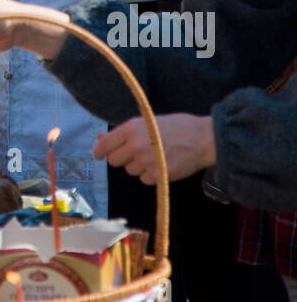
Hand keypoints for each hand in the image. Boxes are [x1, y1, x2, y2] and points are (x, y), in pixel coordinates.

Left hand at [93, 113, 215, 184]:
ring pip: (130, 170)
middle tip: (135, 152)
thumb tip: (100, 139)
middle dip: (122, 158)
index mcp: (132, 128)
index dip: (99, 151)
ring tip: (155, 154)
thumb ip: (124, 132)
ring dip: (138, 166)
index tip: (98, 154)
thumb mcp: (147, 122)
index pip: (104, 145)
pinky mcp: (158, 175)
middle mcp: (136, 145)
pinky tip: (162, 164)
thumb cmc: (176, 126)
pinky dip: (150, 175)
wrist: (203, 138)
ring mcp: (147, 161)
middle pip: (114, 161)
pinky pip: (144, 179)